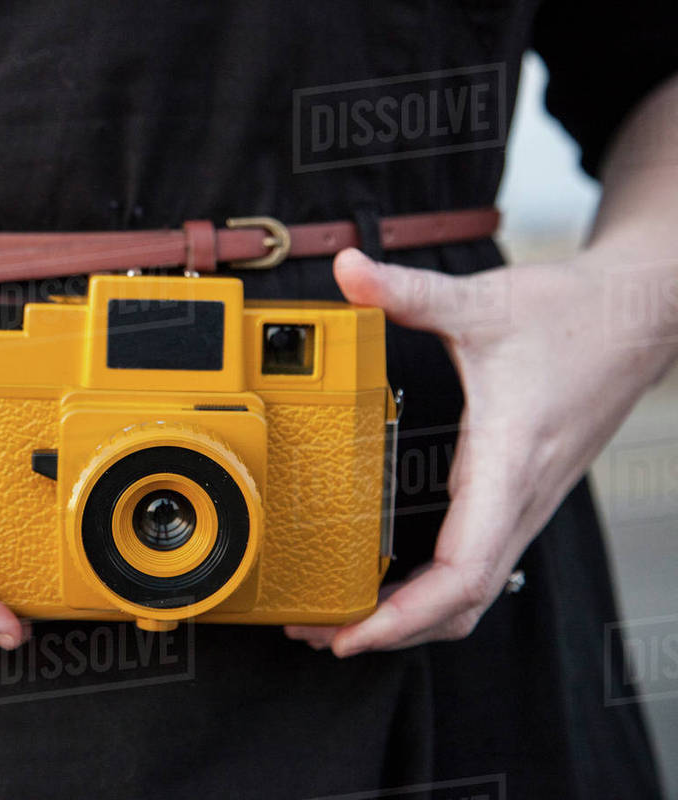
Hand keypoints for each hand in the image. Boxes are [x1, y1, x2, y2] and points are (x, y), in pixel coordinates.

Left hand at [285, 247, 676, 655]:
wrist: (638, 314)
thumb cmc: (572, 317)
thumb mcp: (480, 301)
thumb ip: (408, 291)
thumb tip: (349, 270)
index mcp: (508, 465)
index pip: (463, 573)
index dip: (406, 617)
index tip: (353, 634)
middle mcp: (518, 498)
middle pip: (462, 604)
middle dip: (392, 632)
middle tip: (322, 633)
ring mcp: (522, 503)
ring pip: (473, 592)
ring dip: (414, 618)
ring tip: (346, 619)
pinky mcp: (517, 494)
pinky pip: (476, 563)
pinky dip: (433, 589)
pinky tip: (391, 582)